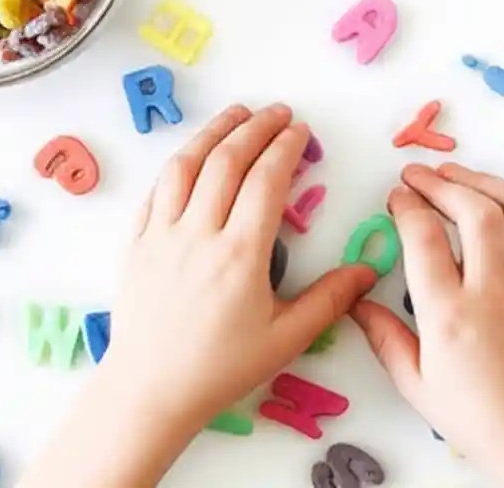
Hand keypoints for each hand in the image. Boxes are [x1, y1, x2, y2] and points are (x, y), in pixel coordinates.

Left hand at [23, 104, 377, 487]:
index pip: (266, 180)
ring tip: (235, 115)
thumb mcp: (285, 339)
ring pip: (185, 165)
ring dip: (213, 133)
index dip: (285, 147)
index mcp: (240, 253)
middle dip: (255, 128)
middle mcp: (198, 233)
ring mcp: (161, 235)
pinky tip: (191, 158)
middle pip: (227, 160)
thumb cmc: (219, 369)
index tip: (299, 130)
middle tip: (277, 112)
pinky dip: (177, 165)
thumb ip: (329, 300)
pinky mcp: (135, 244)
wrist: (150, 391)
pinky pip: (156, 192)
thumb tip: (368, 271)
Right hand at [352, 163, 503, 487]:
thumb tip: (356, 301)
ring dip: (488, 182)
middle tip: (419, 175)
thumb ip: (384, 336)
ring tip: (460, 175)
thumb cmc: (478, 418)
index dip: (406, 207)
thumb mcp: (416, 384)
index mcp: (450, 317)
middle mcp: (495, 293)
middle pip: (473, 211)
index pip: (424, 238)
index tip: (396, 198)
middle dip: (442, 182)